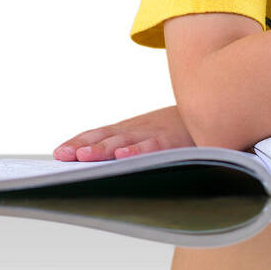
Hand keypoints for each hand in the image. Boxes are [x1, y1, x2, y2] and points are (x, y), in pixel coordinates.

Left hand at [53, 105, 195, 159]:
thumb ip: (130, 144)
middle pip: (105, 138)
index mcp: (130, 129)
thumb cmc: (178, 128)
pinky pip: (153, 147)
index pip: (98, 134)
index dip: (78, 142)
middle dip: (83, 146)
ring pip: (124, 143)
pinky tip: (123, 156)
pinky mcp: (173, 142)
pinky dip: (137, 151)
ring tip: (84, 155)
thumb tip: (100, 160)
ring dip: (103, 149)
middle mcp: (137, 130)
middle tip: (64, 155)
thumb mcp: (149, 133)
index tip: (59, 153)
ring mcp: (154, 134)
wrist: (211, 109)